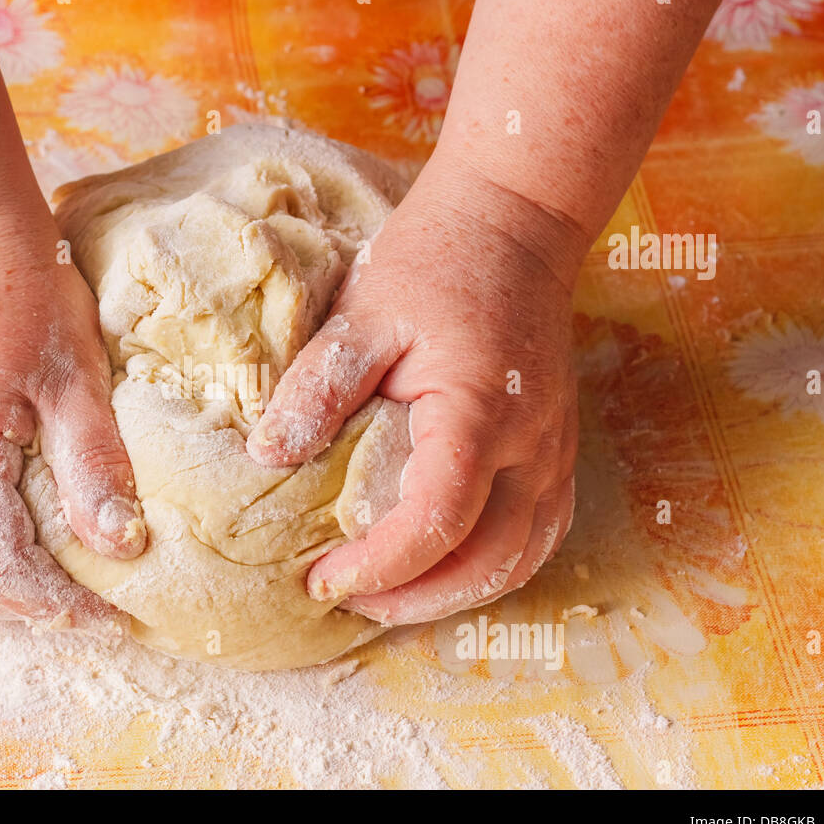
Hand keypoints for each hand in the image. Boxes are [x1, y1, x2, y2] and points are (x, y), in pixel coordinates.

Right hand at [0, 211, 144, 630]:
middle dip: (31, 606)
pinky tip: (34, 535)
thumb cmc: (15, 292)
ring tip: (72, 580)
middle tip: (99, 606)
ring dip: (5, 582)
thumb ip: (93, 464)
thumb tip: (121, 545)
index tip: (117, 613)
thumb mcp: (75, 375)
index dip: (60, 604)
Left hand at [247, 159, 583, 623]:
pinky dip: (491, 566)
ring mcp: (554, 451)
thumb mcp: (362, 315)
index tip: (321, 578)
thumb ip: (318, 387)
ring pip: (522, 559)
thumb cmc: (434, 261)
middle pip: (490, 562)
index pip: (437, 521)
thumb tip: (267, 456)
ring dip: (457, 594)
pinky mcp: (556, 450)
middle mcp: (532, 445)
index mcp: (479, 413)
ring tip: (389, 597)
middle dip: (416, 599)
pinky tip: (443, 568)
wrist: (513, 224)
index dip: (378, 565)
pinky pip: (536, 534)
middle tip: (347, 600)